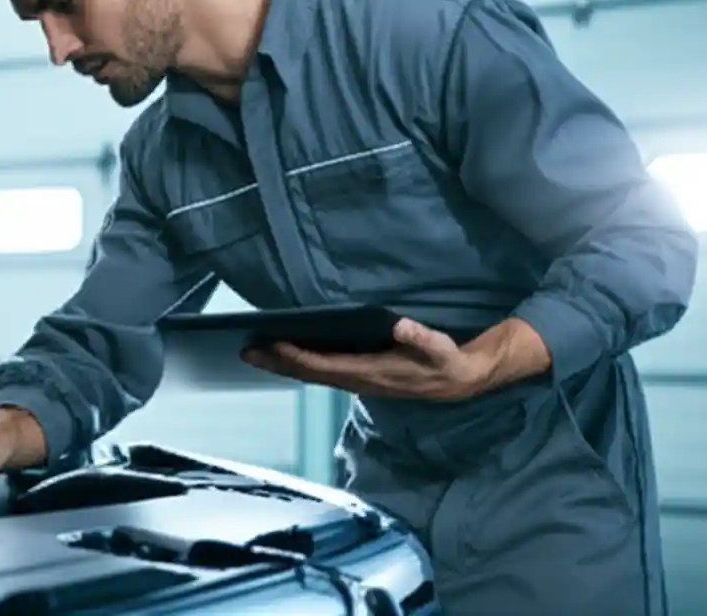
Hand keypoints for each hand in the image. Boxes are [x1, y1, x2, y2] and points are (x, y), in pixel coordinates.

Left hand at [240, 318, 494, 400]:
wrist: (460, 381)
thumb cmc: (448, 363)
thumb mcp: (441, 350)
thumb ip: (422, 339)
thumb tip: (402, 324)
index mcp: (371, 373)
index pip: (324, 367)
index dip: (297, 356)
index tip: (274, 342)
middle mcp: (359, 381)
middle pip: (309, 374)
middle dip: (278, 364)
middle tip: (246, 352)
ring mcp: (358, 381)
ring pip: (313, 376)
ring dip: (285, 366)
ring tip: (257, 353)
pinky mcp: (360, 377)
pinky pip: (323, 373)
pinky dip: (301, 365)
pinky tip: (287, 356)